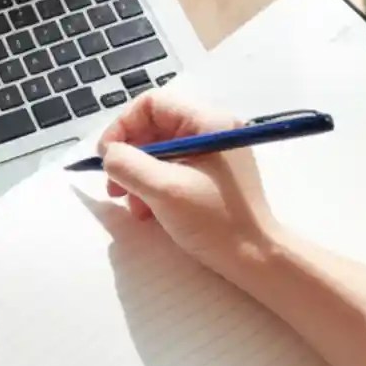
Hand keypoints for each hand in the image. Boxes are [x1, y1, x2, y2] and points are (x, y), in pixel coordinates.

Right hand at [98, 90, 280, 275]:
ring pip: (160, 151)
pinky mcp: (212, 176)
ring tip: (132, 205)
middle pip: (154, 128)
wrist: (256, 260)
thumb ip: (128, 165)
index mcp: (207, 122)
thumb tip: (109, 154)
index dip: (122, 126)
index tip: (108, 158)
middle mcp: (212, 131)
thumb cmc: (215, 221)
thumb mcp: (163, 190)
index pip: (151, 104)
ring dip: (138, 176)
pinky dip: (154, 187)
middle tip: (114, 186)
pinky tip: (148, 212)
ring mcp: (214, 154)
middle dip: (128, 156)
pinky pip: (173, 169)